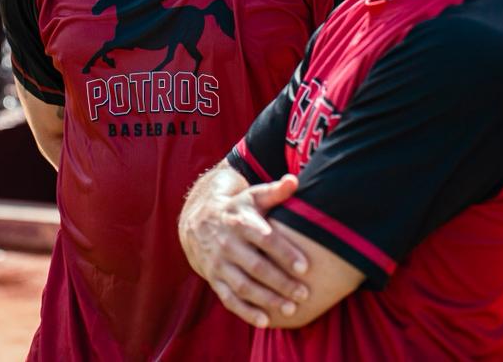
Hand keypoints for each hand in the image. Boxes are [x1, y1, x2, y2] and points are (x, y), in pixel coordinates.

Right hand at [181, 173, 308, 327]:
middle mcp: (227, 244)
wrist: (197, 221)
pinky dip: (245, 312)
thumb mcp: (253, 197)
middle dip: (280, 282)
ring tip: (291, 309)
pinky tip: (265, 322)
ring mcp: (219, 264)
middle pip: (255, 266)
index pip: (264, 239)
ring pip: (243, 286)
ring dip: (267, 300)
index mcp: (240, 222)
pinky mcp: (214, 279)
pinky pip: (229, 299)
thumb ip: (275, 191)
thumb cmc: (237, 209)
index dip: (284, 253)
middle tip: (303, 294)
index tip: (305, 267)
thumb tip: (294, 180)